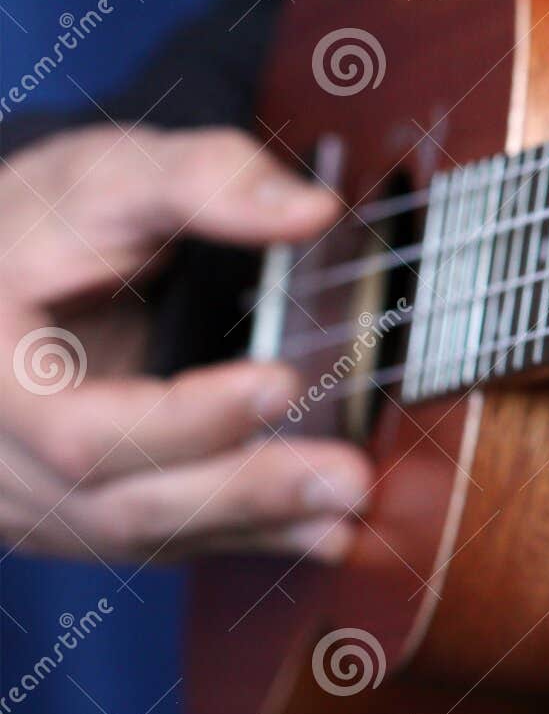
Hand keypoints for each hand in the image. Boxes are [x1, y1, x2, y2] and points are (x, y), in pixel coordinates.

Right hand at [0, 125, 371, 563]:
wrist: (5, 268)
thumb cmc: (47, 219)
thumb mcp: (106, 175)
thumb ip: (202, 181)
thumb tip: (310, 210)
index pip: (79, 429)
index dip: (185, 420)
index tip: (281, 383)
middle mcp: (2, 457)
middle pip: (121, 503)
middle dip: (243, 493)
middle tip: (347, 477)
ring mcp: (36, 497)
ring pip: (148, 535)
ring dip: (258, 526)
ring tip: (350, 510)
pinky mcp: (84, 510)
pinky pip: (167, 539)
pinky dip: (249, 535)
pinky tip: (326, 532)